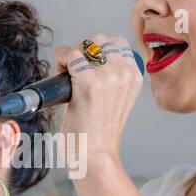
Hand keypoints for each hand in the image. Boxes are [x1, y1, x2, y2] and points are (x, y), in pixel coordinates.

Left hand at [51, 35, 143, 162]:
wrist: (94, 156)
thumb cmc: (98, 132)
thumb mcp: (116, 100)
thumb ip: (111, 78)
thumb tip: (87, 57)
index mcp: (135, 76)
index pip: (118, 44)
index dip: (99, 51)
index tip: (88, 67)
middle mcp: (125, 74)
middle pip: (101, 39)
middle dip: (84, 50)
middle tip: (74, 71)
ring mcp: (108, 77)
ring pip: (86, 43)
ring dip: (72, 54)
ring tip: (67, 73)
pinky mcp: (89, 83)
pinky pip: (72, 55)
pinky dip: (61, 59)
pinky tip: (60, 74)